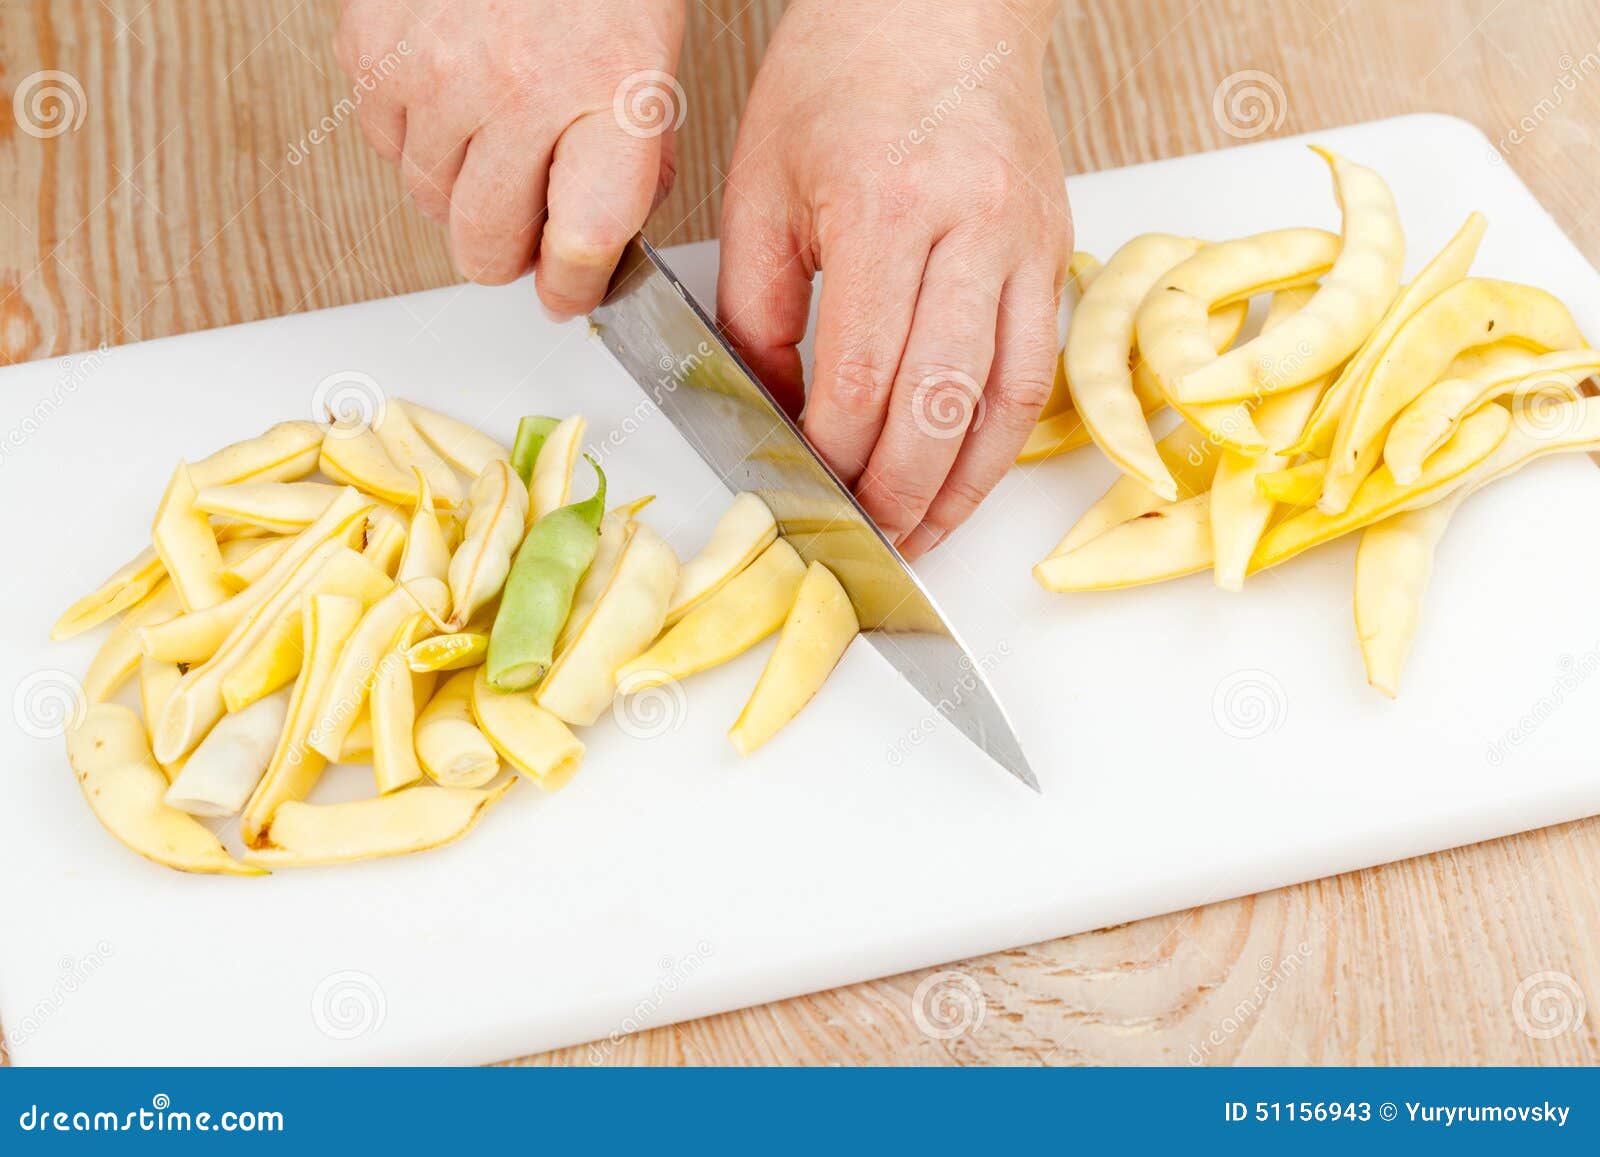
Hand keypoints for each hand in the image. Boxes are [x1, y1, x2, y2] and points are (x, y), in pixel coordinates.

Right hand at [335, 0, 684, 312]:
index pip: (579, 246)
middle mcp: (516, 90)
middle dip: (508, 247)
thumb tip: (595, 247)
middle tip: (526, 215)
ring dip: (458, 184)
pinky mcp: (373, 45)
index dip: (572, 287)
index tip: (569, 292)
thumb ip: (631, 162)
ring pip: (425, 199)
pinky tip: (450, 85)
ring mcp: (434, 69)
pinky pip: (382, 137)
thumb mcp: (652, 66)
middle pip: (484, 246)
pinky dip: (412, 128)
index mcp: (607, 97)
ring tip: (492, 126)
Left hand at [716, 0, 1070, 557]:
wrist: (938, 5)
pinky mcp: (1053, 250)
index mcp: (882, 207)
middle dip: (898, 488)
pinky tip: (968, 475)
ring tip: (922, 534)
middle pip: (940, 399)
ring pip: (1004, 398)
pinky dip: (1001, 438)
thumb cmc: (839, 78)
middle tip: (866, 536)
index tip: (806, 483)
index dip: (834, 448)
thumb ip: (757, 309)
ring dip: (962, 485)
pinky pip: (1038, 368)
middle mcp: (969, 228)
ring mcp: (1024, 242)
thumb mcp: (761, 186)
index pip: (863, 370)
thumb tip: (775, 409)